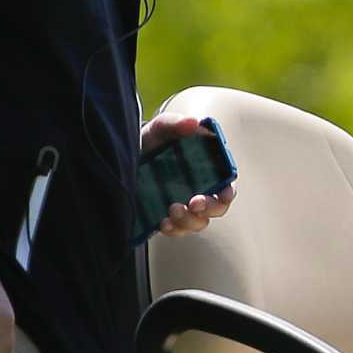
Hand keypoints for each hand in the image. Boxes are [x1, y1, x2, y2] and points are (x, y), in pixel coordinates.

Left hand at [140, 111, 239, 236]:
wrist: (123, 157)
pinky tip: (163, 222)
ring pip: (198, 222)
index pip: (227, 185)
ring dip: (189, 220)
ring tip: (172, 209)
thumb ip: (175, 123)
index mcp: (206, 170)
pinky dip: (172, 229)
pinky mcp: (167, 217)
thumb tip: (194, 123)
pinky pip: (176, 230)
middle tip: (194, 203)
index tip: (223, 195)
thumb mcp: (159, 128)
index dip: (229, 192)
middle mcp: (199, 190)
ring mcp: (183, 206)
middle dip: (209, 208)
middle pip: (216, 208)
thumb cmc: (150, 141)